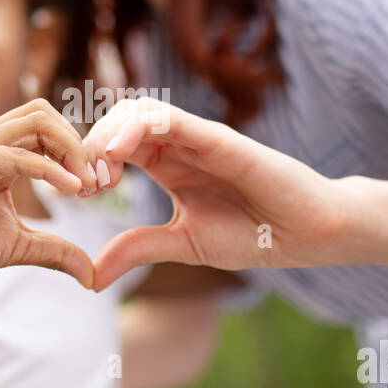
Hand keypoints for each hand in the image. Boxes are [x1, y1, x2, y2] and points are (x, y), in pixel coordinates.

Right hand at [0, 99, 99, 289]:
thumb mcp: (19, 245)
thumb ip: (55, 250)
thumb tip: (92, 275)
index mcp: (3, 152)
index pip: (51, 130)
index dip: (80, 153)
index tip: (100, 187)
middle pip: (47, 114)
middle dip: (79, 144)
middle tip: (97, 181)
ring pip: (37, 119)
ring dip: (70, 148)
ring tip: (85, 184)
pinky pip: (17, 153)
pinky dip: (50, 168)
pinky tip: (70, 190)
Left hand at [82, 97, 359, 290]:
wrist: (307, 234)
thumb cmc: (255, 234)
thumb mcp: (183, 244)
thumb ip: (137, 248)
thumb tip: (90, 276)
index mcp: (167, 164)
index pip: (113, 144)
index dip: (88, 162)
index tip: (80, 195)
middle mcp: (178, 144)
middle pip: (117, 120)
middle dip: (90, 146)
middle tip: (84, 185)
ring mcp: (198, 137)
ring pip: (139, 110)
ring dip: (107, 134)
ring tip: (98, 172)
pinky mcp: (219, 138)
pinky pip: (171, 119)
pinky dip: (136, 128)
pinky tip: (117, 153)